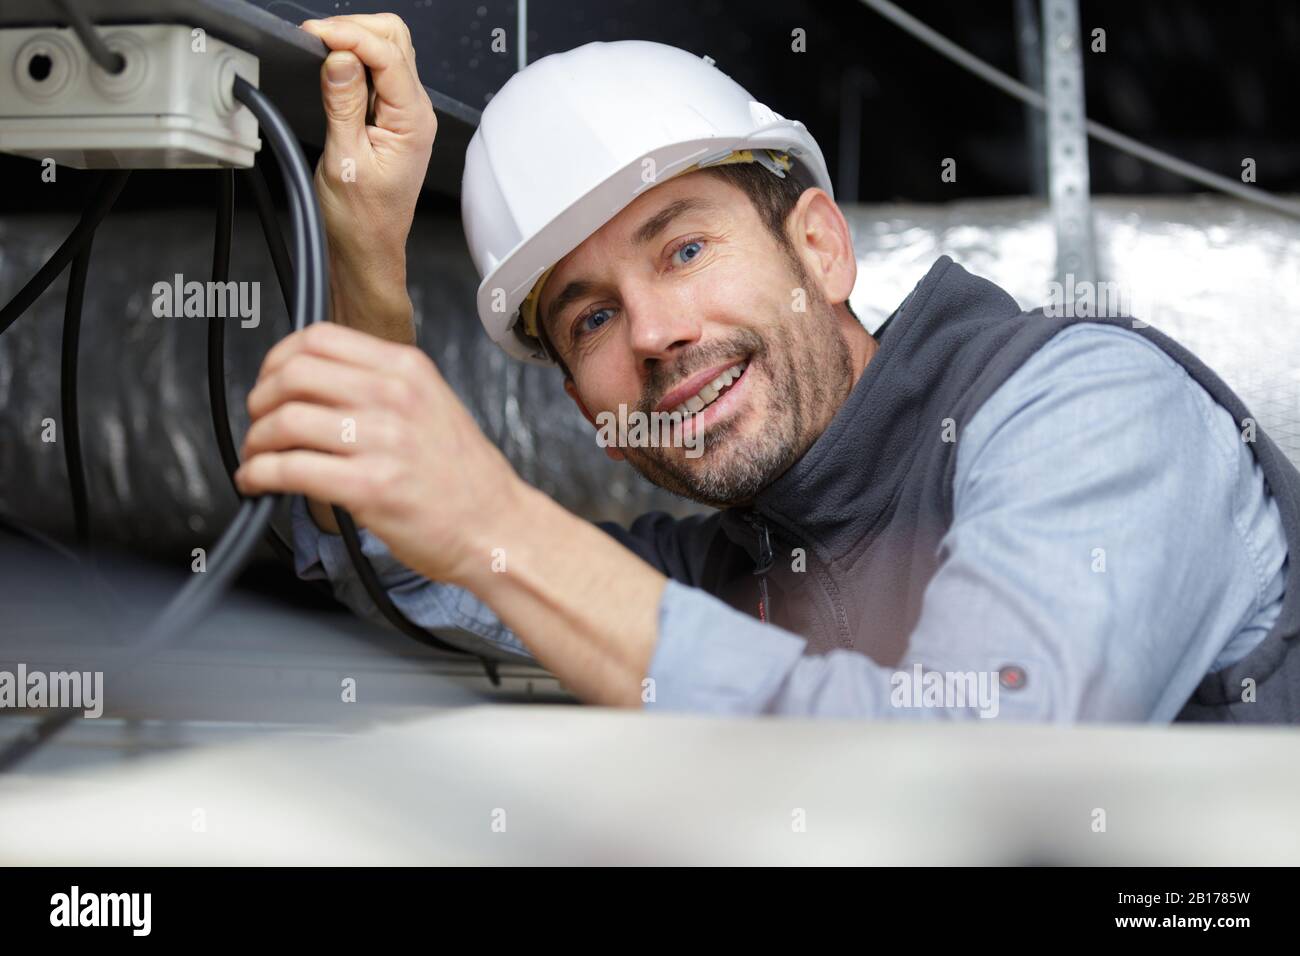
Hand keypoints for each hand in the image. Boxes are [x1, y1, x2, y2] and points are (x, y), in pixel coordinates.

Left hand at [235, 323, 524, 584]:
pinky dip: (259, 475)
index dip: (278, 358)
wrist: (496, 526)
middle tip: (259, 422)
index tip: (270, 381)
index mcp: (407, 370)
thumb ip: (379, 385)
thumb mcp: (430, 405)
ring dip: (256, 442)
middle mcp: (394, 397)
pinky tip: (260, 483)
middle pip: (293, 374)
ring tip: (258, 458)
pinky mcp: (370, 487)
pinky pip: (291, 469)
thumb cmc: (463, 477)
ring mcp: (383, 441)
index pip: (319, 338)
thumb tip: (313, 383)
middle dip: (260, 400)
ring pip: (285, 421)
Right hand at [299, 14, 434, 330]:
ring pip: (387, 51)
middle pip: (395, 39)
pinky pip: (377, 74)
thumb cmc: (360, 219)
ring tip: (318, 54)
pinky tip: (331, 74)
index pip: (388, 54)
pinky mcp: (390, 118)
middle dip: (354, 30)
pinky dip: (353, 63)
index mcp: (413, 121)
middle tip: (314, 40)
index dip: (349, 35)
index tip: (313, 35)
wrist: (365, 248)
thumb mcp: (344, 159)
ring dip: (353, 43)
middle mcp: (416, 112)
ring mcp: (405, 113)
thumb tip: (339, 57)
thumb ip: (343, 104)